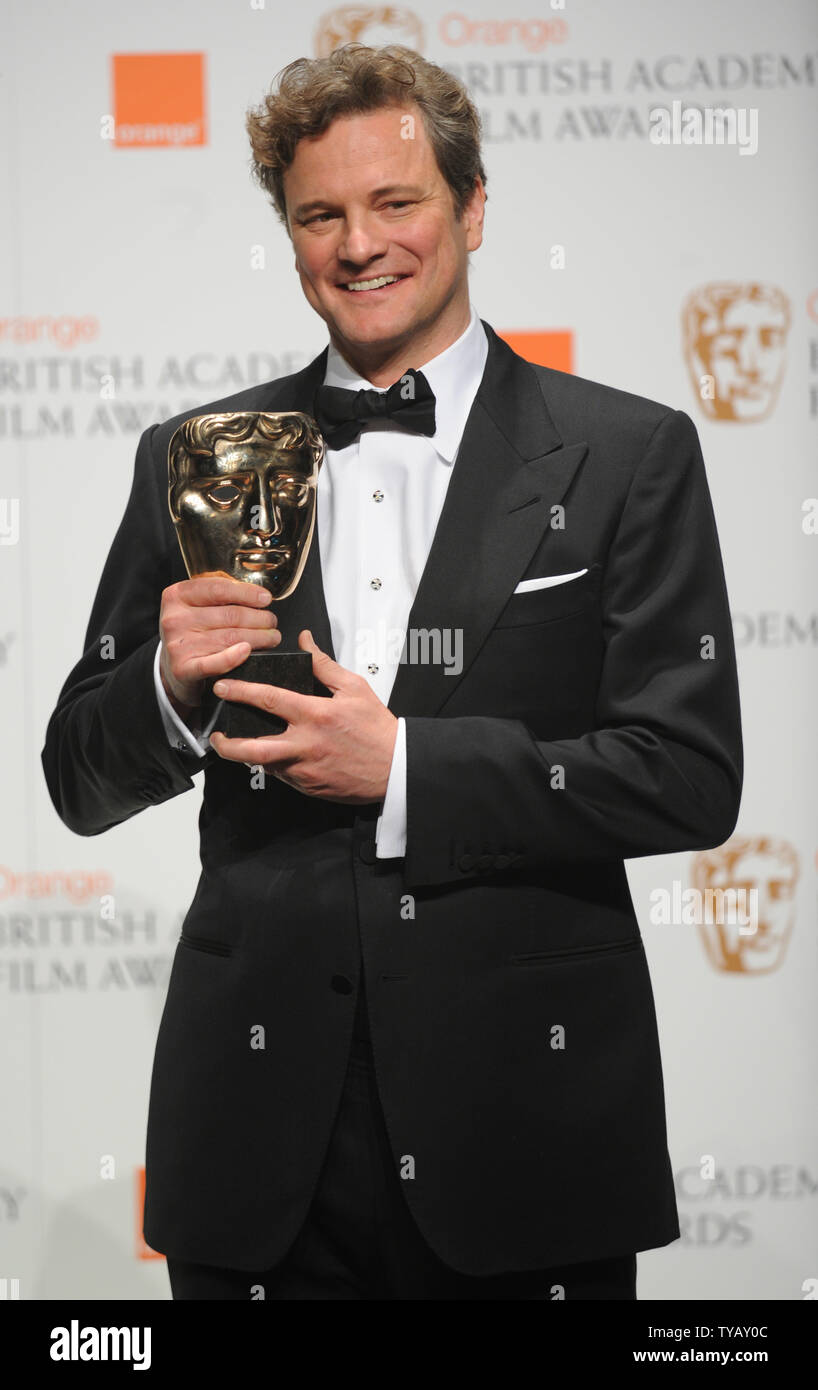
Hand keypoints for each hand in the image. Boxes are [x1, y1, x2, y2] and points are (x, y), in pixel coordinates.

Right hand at [158, 574, 279, 714]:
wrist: (171, 666)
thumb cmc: (191, 631)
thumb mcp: (195, 604)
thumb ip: (219, 593)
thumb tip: (255, 592)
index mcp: (177, 595)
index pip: (219, 589)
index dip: (247, 593)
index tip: (266, 599)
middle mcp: (175, 618)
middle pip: (230, 615)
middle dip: (259, 618)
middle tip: (272, 622)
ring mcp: (178, 644)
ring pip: (230, 637)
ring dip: (258, 637)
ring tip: (272, 637)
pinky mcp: (183, 668)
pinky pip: (215, 662)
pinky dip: (234, 657)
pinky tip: (247, 651)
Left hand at [209, 630, 398, 804]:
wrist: (396, 767)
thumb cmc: (377, 727)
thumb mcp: (354, 688)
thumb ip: (323, 665)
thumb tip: (305, 640)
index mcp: (316, 715)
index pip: (269, 700)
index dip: (241, 692)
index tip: (222, 687)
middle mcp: (306, 744)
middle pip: (254, 748)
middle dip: (228, 743)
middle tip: (215, 736)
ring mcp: (306, 770)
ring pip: (264, 766)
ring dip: (246, 757)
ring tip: (235, 746)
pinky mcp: (309, 787)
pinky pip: (282, 776)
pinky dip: (272, 766)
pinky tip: (269, 757)